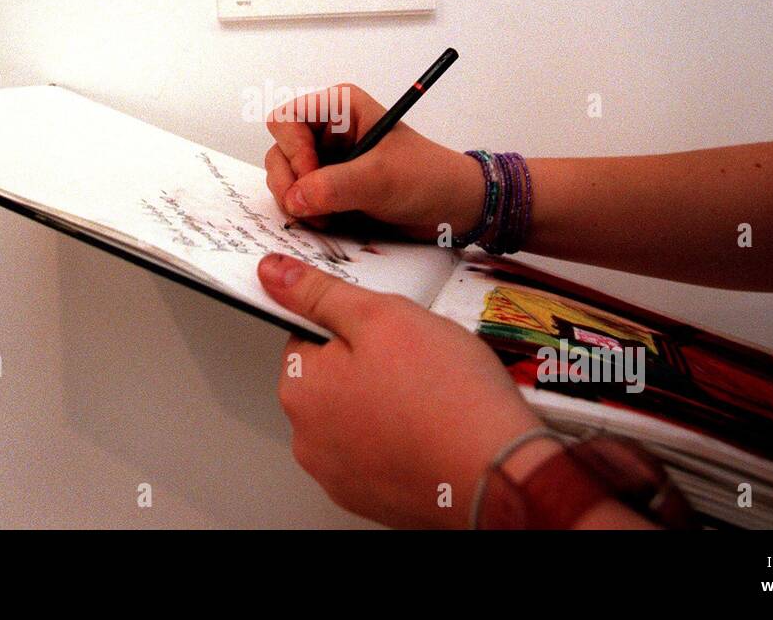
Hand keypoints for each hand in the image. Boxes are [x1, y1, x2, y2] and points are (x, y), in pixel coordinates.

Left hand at [258, 252, 545, 528]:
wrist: (498, 472)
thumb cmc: (447, 397)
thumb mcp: (380, 316)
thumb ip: (319, 293)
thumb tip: (273, 274)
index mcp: (300, 389)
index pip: (309, 337)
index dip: (355, 327)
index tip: (389, 333)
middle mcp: (309, 439)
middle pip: (334, 380)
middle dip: (371, 366)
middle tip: (418, 363)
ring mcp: (341, 474)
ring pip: (358, 418)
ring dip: (387, 405)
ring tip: (432, 398)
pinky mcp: (374, 498)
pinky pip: (382, 454)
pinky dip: (402, 442)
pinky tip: (433, 430)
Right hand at [264, 83, 485, 241]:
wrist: (451, 208)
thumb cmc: (429, 177)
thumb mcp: (382, 177)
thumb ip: (335, 185)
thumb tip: (295, 197)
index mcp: (339, 109)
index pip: (287, 120)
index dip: (293, 150)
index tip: (312, 176)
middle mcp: (327, 132)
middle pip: (279, 152)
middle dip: (291, 183)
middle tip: (312, 208)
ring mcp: (325, 162)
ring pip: (284, 179)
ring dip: (297, 202)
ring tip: (327, 218)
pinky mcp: (327, 190)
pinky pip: (297, 200)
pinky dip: (305, 215)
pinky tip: (329, 222)